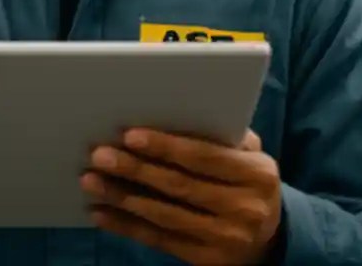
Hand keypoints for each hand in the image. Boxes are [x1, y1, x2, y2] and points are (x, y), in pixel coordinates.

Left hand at [81, 129, 281, 264]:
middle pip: (180, 186)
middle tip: (100, 155)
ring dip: (122, 198)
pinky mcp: (207, 260)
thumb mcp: (249, 155)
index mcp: (257, 175)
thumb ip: (222, 134)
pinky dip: (126, 226)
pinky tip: (100, 212)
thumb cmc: (246, 181)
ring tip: (91, 181)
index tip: (130, 135)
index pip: (205, 157)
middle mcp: (245, 209)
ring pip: (164, 216)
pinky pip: (159, 241)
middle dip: (135, 169)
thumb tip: (173, 111)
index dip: (166, 146)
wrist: (270, 237)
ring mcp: (226, 238)